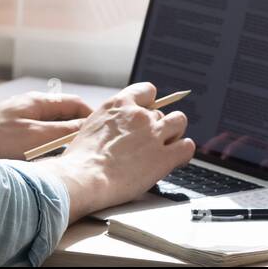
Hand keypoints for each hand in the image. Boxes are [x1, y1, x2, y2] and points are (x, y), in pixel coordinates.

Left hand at [0, 91, 92, 159]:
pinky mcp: (9, 135)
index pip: (76, 105)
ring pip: (50, 131)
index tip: (103, 136)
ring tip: (67, 160)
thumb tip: (89, 127)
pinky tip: (43, 164)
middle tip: (88, 152)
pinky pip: (36, 141)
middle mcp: (30, 108)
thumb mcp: (35, 137)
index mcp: (39, 102)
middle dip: (77, 133)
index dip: (92, 118)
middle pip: (64, 117)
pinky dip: (44, 151)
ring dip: (60, 144)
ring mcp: (19, 121)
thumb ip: (63, 131)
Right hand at [54, 82, 193, 218]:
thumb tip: (117, 128)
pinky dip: (184, 152)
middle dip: (157, 125)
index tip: (146, 114)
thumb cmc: (81, 160)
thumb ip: (111, 121)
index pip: (147, 91)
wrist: (85, 178)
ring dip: (174, 133)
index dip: (149, 104)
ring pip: (179, 121)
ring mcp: (154, 134)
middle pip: (161, 112)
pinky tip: (177, 159)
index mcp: (119, 104)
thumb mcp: (91, 126)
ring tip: (167, 146)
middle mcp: (139, 115)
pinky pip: (187, 146)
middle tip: (150, 141)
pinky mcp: (164, 157)